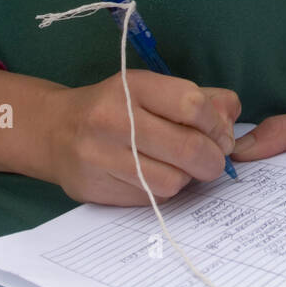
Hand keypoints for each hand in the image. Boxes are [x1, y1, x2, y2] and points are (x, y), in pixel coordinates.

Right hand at [45, 73, 240, 204]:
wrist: (54, 130)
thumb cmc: (116, 107)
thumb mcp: (155, 89)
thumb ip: (203, 98)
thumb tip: (231, 118)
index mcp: (133, 86)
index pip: (193, 106)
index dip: (217, 126)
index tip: (221, 136)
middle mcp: (113, 119)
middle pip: (188, 149)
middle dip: (212, 160)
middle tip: (212, 160)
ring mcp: (99, 156)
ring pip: (172, 181)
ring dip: (186, 178)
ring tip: (178, 167)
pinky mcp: (94, 188)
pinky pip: (150, 200)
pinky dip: (162, 191)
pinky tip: (153, 176)